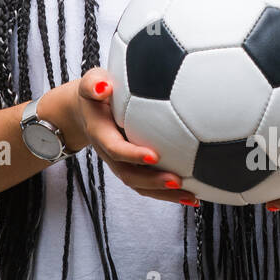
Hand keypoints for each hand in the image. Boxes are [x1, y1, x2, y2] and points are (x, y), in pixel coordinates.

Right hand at [63, 67, 200, 207]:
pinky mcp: (133, 166)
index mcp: (101, 134)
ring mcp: (122, 163)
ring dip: (164, 193)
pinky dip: (168, 192)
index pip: (115, 148)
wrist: (87, 110)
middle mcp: (110, 154)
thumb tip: (104, 87)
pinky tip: (192, 194)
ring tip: (191, 196)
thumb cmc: (94, 92)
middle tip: (177, 181)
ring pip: (140, 185)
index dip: (133, 155)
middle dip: (152, 182)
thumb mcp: (90, 83)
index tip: (155, 155)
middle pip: (129, 175)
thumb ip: (93, 84)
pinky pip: (148, 183)